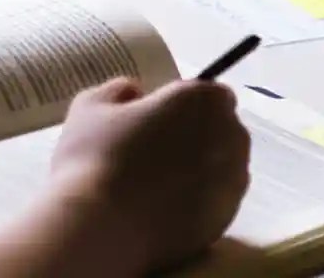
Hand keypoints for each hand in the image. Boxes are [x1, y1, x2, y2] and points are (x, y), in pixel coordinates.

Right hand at [47, 77, 251, 274]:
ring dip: (200, 171)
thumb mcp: (91, 107)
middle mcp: (230, 137)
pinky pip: (216, 203)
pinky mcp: (227, 219)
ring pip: (223, 168)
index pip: (210, 94)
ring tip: (158, 188)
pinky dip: (198, 204)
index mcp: (203, 100)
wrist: (101, 232)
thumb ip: (119, 91)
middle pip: (222, 130)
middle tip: (155, 153)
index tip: (157, 120)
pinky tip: (164, 213)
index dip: (185, 105)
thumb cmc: (95, 159)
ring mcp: (233, 182)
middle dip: (197, 136)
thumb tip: (133, 94)